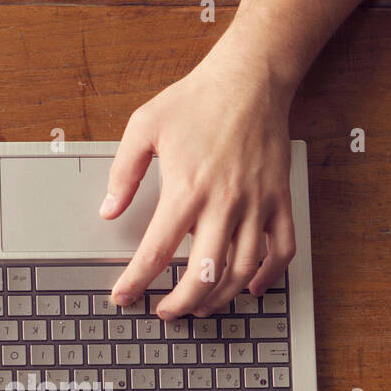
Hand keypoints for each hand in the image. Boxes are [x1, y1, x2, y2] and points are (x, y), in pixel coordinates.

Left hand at [103, 41, 295, 320]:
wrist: (251, 78)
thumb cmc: (197, 100)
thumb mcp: (144, 127)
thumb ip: (123, 173)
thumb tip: (109, 210)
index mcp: (186, 189)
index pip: (156, 251)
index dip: (136, 281)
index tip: (123, 297)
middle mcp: (224, 203)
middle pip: (204, 275)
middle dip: (181, 304)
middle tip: (166, 312)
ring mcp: (256, 205)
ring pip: (242, 271)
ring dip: (220, 299)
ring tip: (201, 307)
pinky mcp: (279, 201)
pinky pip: (281, 251)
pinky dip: (267, 278)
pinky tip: (249, 288)